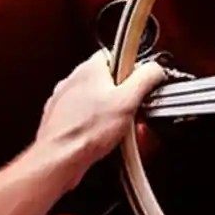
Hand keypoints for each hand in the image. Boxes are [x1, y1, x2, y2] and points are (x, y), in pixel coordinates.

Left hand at [33, 50, 165, 189]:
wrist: (59, 159)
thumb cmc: (87, 131)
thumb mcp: (128, 101)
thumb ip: (146, 78)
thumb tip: (156, 68)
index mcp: (90, 68)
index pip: (117, 55)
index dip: (132, 70)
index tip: (139, 85)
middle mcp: (73, 80)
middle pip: (107, 81)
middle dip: (123, 98)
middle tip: (130, 113)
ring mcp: (63, 100)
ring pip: (95, 101)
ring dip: (109, 113)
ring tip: (117, 130)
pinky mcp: (60, 120)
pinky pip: (84, 117)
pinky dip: (94, 126)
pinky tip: (101, 138)